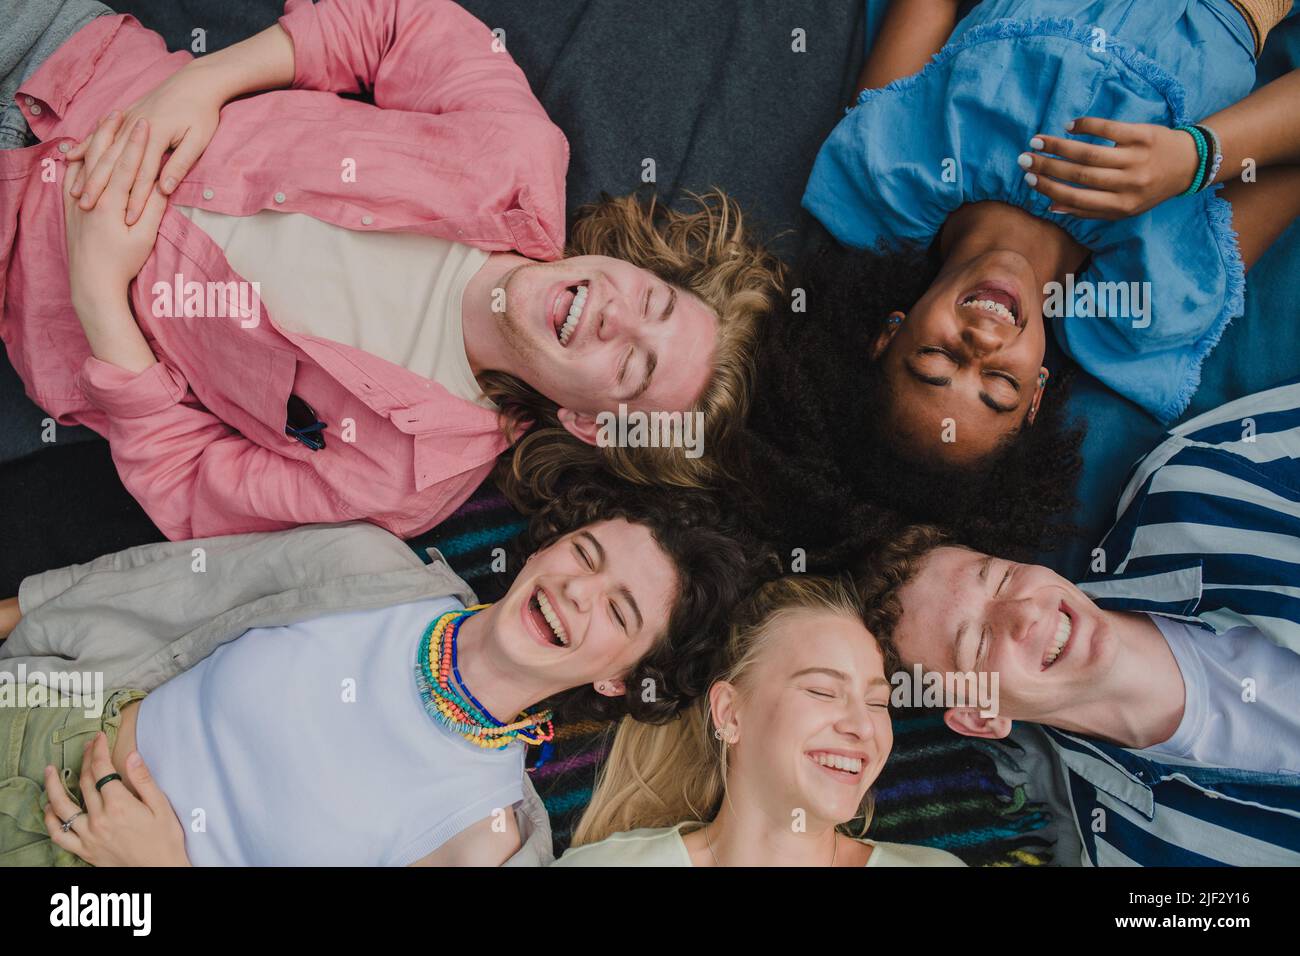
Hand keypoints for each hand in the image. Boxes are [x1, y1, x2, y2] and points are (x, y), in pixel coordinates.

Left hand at [43, 732, 189, 866]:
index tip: (99, 738)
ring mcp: (89, 835)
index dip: (99, 750)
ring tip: (49, 771)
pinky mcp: (84, 850)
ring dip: (53, 785)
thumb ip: (144, 780)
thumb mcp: (161, 806)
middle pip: (84, 782)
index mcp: (120, 806)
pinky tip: (49, 808)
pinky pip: (59, 834)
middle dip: (85, 759)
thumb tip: (131, 755)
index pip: (102, 770)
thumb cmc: (165, 839)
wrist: (160, 870)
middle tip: (88, 746)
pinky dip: (50, 819)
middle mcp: (100, 819)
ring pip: (62, 806)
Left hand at [63, 116, 167, 308]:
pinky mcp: (70, 207)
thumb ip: (153, 209)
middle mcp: (92, 196)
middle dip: (114, 133)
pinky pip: (72, 175)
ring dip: (97, 140)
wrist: (92, 283)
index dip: (137, 143)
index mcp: (113, 204)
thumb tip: (163, 185)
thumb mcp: (144, 239)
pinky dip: (79, 158)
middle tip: (123, 111)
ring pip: (87, 161)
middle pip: (104, 156)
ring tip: (105, 122)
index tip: (146, 123)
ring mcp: (77, 201)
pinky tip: (82, 148)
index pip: (127, 165)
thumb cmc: (123, 264)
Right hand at [68, 60, 222, 224]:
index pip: (143, 174)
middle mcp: (136, 126)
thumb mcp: (199, 140)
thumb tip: (165, 189)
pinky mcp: (125, 114)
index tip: (129, 220)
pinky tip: (71, 157)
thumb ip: (181, 164)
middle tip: (90, 210)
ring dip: (89, 172)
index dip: (136, 199)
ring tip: (78, 192)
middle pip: (115, 162)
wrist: (196, 82)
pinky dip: (85, 145)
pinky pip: (100, 133)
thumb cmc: (202, 114)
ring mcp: (127, 118)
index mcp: (156, 135)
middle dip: (102, 188)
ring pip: (103, 149)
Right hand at [1022, 117, 1201, 218]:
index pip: (1078, 199)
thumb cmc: (1150, 189)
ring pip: (1090, 153)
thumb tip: (1052, 206)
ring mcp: (1137, 159)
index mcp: (1122, 206)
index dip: (1050, 189)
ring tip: (1038, 141)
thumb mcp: (1124, 208)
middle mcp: (1129, 184)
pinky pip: (1109, 129)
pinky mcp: (1143, 135)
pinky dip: (1086, 127)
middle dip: (1047, 166)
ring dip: (1059, 146)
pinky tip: (1069, 127)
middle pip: (1080, 175)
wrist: (1190, 163)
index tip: (1029, 179)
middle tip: (1024, 159)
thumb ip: (1090, 210)